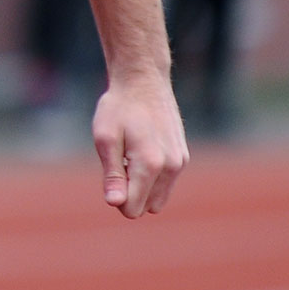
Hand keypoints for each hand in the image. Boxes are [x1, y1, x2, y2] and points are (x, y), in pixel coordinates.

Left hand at [93, 73, 188, 218]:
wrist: (143, 81)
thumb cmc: (118, 108)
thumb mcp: (105, 139)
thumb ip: (112, 174)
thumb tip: (115, 203)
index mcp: (150, 165)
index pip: (132, 209)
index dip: (116, 196)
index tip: (112, 171)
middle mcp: (170, 167)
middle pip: (146, 208)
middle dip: (130, 194)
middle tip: (120, 162)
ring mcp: (180, 163)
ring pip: (158, 200)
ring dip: (142, 187)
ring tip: (131, 157)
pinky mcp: (183, 157)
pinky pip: (166, 185)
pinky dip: (153, 178)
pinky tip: (142, 151)